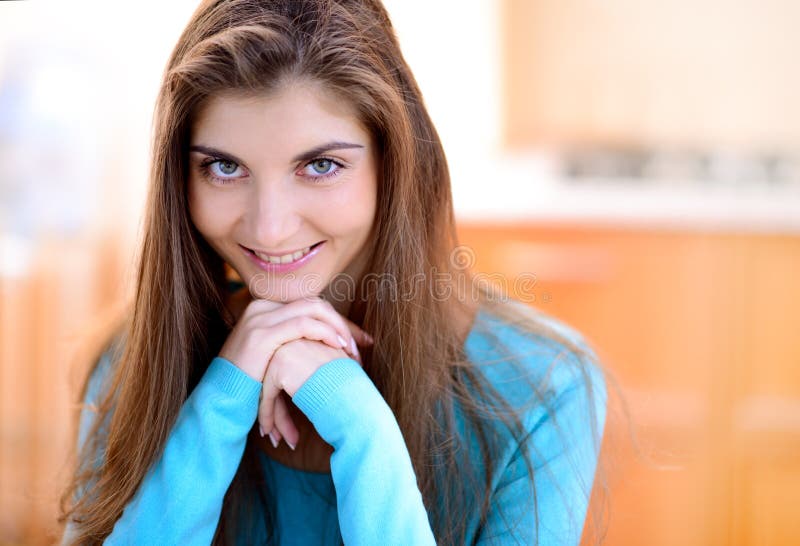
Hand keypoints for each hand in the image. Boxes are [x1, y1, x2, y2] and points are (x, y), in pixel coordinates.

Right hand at [218, 293, 373, 446]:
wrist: (221, 401)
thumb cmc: (250, 385)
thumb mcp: (274, 358)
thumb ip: (295, 346)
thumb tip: (328, 348)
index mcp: (265, 309)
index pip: (310, 306)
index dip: (338, 321)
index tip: (361, 340)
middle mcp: (261, 307)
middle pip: (315, 303)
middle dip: (343, 324)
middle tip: (363, 345)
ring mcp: (260, 318)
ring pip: (312, 308)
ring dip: (338, 328)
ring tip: (352, 350)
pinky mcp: (262, 334)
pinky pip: (303, 324)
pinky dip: (326, 333)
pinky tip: (338, 348)